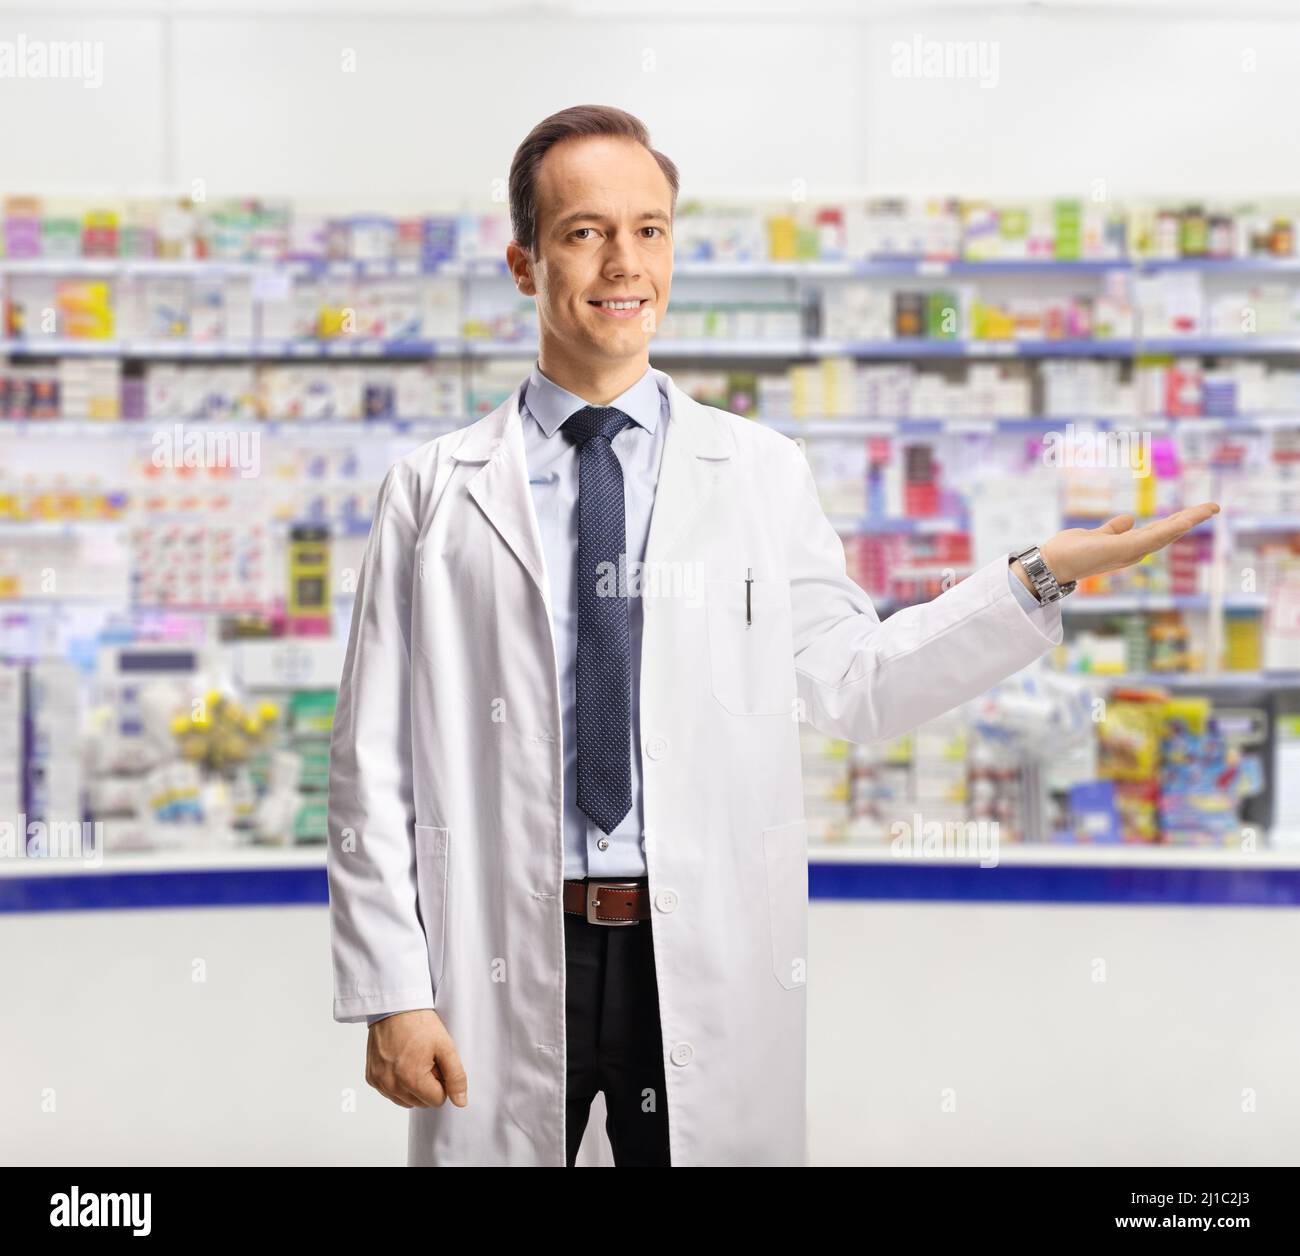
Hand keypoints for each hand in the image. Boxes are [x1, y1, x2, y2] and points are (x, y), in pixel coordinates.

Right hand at [366, 1009, 467, 1109]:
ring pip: (405, 1100)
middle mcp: (391, 1085)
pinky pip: (390, 1092)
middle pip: (421, 1102)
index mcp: (411, 1080)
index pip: (437, 1100)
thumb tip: (460, 1102)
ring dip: (412, 1086)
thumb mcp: (446, 1047)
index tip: (437, 1062)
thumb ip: (456, 1077)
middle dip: (428, 1084)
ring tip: (414, 1059)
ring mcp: (379, 1082)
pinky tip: (401, 1061)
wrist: (395, 1006)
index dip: (442, 1081)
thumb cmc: (419, 1023)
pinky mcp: (371, 1077)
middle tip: (426, 1058)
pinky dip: (398, 1081)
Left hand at [1021, 502, 1220, 589]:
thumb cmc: (1069, 552)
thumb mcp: (1096, 535)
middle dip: (1191, 519)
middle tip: (1213, 507)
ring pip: (1165, 534)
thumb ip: (1113, 529)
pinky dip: (1170, 529)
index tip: (1196, 511)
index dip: (1178, 521)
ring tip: (1209, 508)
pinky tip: (1185, 520)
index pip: (1158, 531)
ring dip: (1188, 521)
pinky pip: (1152, 537)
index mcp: (1128, 547)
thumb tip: (1129, 519)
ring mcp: (1130, 552)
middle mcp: (1133, 552)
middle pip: (1167, 533)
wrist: (1051, 564)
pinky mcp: (1123, 550)